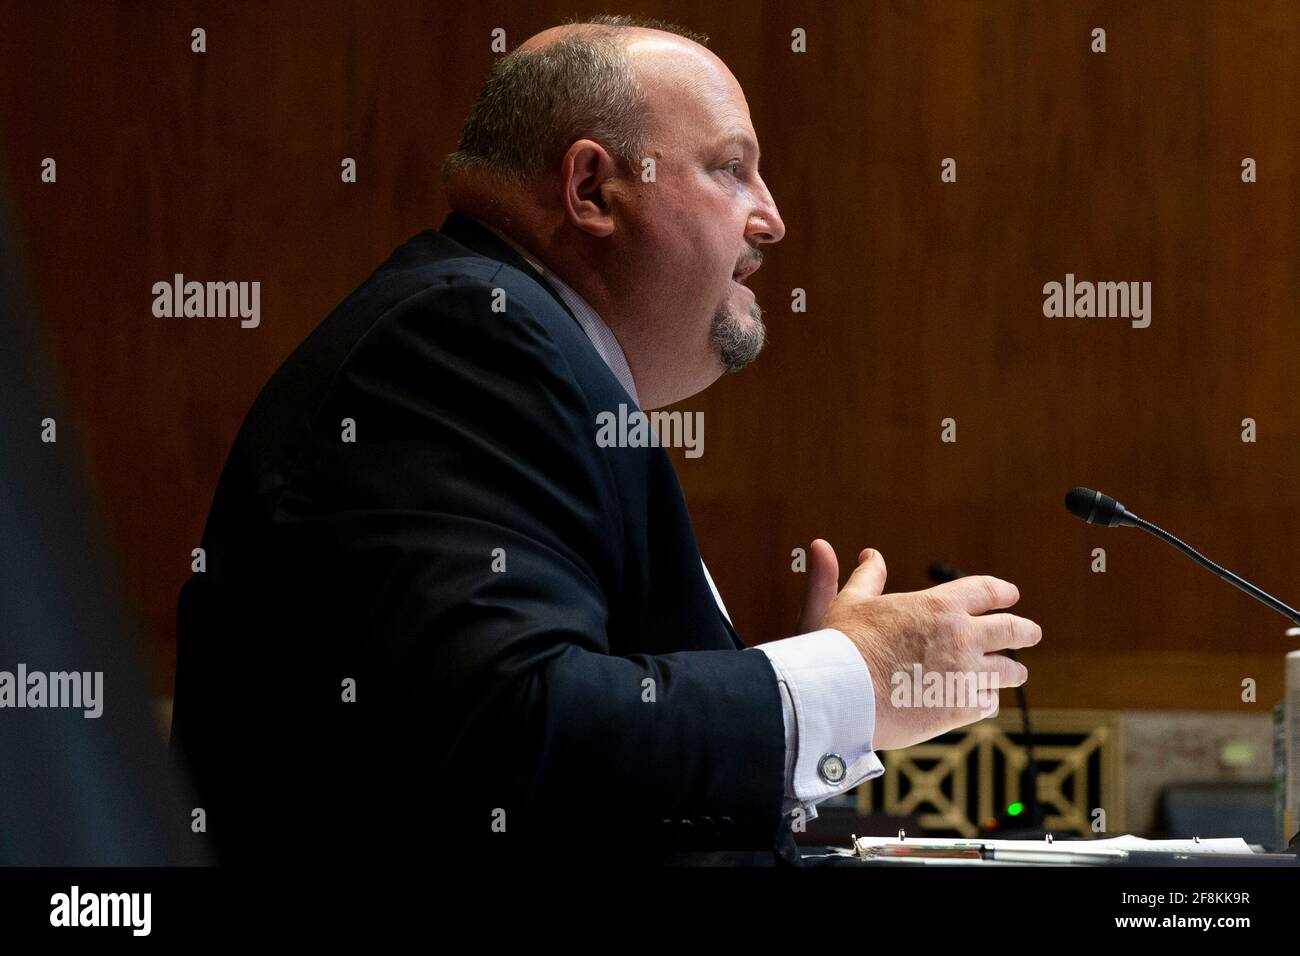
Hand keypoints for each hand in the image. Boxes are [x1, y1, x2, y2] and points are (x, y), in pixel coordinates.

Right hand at [807, 545, 1041, 750]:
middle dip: (1026, 631)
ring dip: (1012, 672)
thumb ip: (868, 577)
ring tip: (1015, 675)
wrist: (842, 693)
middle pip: (1013, 630)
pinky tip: (981, 701)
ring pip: (1008, 672)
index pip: (988, 591)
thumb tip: (871, 555)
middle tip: (1032, 633)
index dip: (1003, 592)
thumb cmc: (843, 644)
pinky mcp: (961, 708)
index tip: (1011, 595)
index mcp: (940, 605)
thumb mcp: (853, 601)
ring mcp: (966, 673)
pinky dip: (985, 700)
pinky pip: (988, 703)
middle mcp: (962, 636)